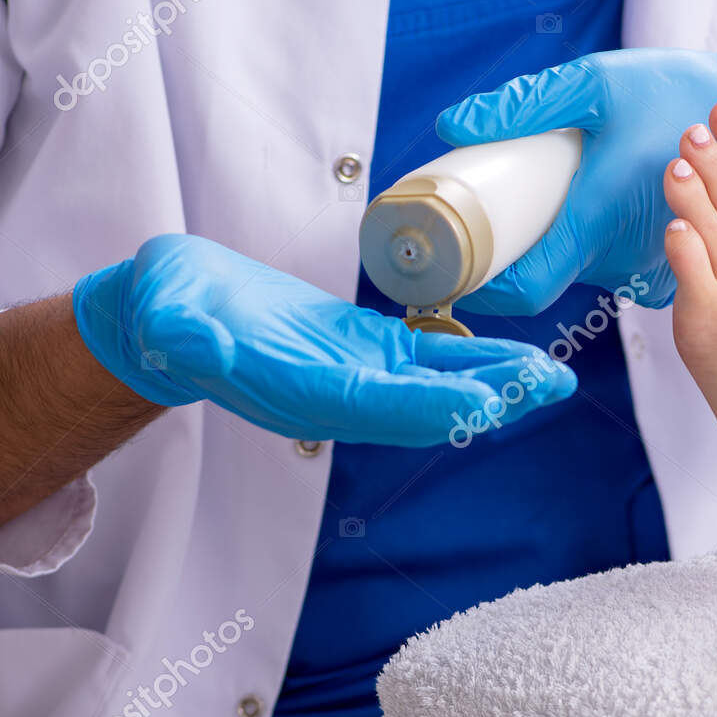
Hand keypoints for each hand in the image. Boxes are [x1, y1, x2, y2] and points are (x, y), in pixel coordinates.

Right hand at [72, 234, 575, 445]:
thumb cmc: (164, 309)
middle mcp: (334, 397)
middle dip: (483, 399)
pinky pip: (432, 361)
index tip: (478, 405)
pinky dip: (476, 359)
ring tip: (554, 377)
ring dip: (495, 384)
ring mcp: (355, 377)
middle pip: (419, 407)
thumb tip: (198, 343)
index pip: (367, 404)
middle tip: (545, 386)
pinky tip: (522, 358)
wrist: (170, 314)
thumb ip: (181, 331)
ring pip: (435, 388)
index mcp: (294, 391)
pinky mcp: (366, 352)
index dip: (423, 406)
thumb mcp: (163, 310)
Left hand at [436, 41, 716, 314]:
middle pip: (545, 279)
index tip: (455, 268)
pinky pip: (609, 266)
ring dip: (549, 247)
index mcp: (600, 223)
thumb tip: (453, 126)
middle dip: (508, 257)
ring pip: (577, 272)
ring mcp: (645, 267)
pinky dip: (586, 245)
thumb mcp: (598, 82)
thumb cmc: (679, 92)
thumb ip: (526, 103)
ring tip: (530, 200)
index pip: (527, 287)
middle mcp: (623, 259)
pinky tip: (578, 206)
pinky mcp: (663, 264)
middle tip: (480, 218)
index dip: (484, 287)